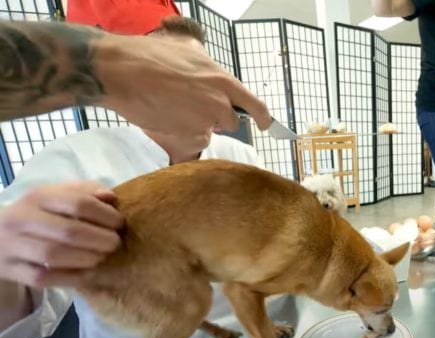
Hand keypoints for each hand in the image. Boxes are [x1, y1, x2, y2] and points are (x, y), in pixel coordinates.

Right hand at [0, 182, 123, 287]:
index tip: (120, 223)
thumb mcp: (58, 197)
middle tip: (115, 244)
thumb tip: (111, 198)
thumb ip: (86, 193)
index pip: (78, 203)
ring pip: (54, 255)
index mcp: (38, 197)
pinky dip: (70, 277)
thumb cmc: (40, 215)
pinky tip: (87, 274)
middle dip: (100, 240)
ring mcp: (12, 245)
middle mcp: (21, 218)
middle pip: (69, 231)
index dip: (106, 215)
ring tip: (101, 257)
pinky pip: (43, 277)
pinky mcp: (10, 269)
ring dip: (87, 258)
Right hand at [95, 34, 272, 134]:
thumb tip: (210, 70)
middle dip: (215, 119)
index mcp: (223, 81)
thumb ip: (207, 66)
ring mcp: (203, 123)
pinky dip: (180, 136)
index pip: (254, 105)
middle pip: (229, 122)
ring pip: (207, 133)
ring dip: (195, 126)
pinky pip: (190, 143)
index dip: (262, 117)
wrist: (122, 72)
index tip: (266, 124)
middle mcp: (219, 104)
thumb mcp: (189, 51)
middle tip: (191, 107)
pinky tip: (165, 119)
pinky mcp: (184, 137)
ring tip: (172, 109)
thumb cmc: (151, 57)